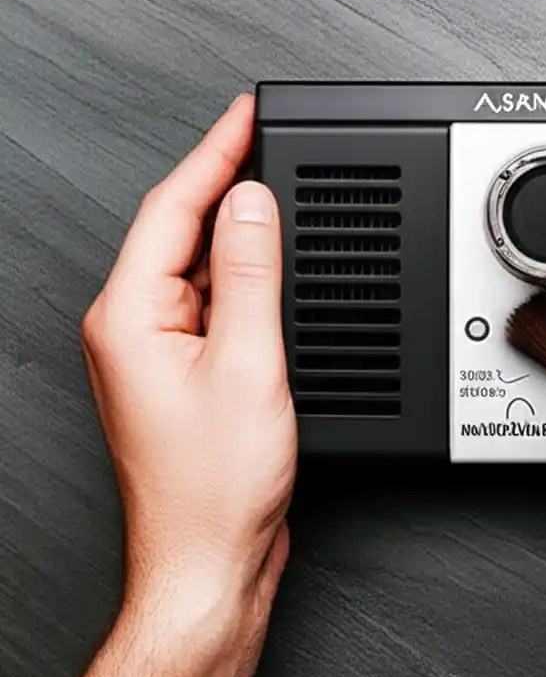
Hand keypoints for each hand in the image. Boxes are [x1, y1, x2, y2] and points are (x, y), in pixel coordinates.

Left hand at [80, 95, 293, 676]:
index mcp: (130, 316)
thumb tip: (252, 204)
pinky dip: (248, 280)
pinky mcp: (189, 376)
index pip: (172, 207)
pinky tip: (276, 273)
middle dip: (228, 182)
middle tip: (273, 141)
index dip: (215, 152)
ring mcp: (160, 354)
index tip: (247, 114)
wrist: (212, 562)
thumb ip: (249, 276)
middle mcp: (134, 330)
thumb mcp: (247, 365)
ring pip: (200, 268)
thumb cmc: (215, 489)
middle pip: (181, 230)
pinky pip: (216, 305)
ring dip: (241, 232)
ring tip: (284, 196)